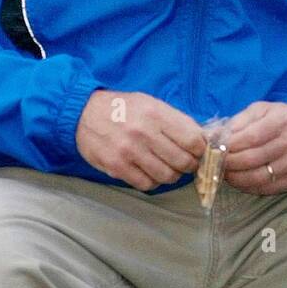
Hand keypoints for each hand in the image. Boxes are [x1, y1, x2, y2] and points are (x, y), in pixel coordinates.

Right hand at [76, 89, 208, 191]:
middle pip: (183, 161)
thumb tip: (201, 139)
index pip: (193, 140)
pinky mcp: (117, 167)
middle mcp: (144, 133)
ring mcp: (129, 152)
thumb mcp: (152, 103)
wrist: (85, 113)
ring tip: (170, 168)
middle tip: (187, 163)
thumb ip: (176, 120)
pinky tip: (151, 173)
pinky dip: (153, 182)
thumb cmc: (124, 108)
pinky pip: (146, 184)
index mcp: (157, 114)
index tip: (199, 151)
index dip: (201, 149)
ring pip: (166, 176)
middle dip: (190, 165)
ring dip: (173, 175)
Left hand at [223, 101, 286, 194]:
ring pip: (259, 177)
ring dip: (237, 179)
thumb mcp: (264, 109)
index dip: (229, 147)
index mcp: (283, 119)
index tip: (215, 150)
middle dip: (229, 164)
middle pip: (252, 159)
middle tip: (216, 165)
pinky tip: (243, 181)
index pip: (250, 137)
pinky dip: (251, 187)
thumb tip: (215, 136)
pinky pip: (270, 188)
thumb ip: (240, 121)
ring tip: (227, 174)